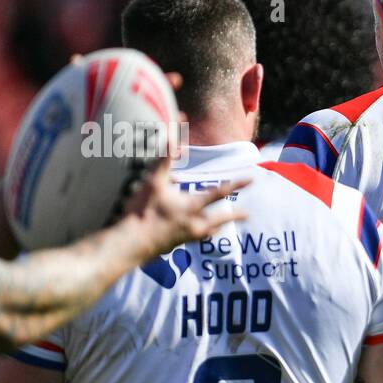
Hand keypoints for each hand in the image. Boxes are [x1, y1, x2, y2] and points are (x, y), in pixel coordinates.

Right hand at [118, 160, 249, 259]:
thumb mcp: (153, 182)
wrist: (131, 244)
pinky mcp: (176, 245)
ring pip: (209, 231)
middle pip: (221, 219)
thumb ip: (165, 160)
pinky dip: (199, 233)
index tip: (251, 180)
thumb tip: (173, 137)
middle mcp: (194, 223)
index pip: (219, 192)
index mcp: (191, 206)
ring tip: (222, 225)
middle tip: (248, 215)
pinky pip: (194, 239)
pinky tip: (194, 232)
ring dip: (217, 226)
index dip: (236, 184)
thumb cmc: (142, 212)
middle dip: (235, 216)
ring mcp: (187, 236)